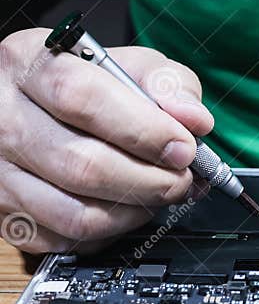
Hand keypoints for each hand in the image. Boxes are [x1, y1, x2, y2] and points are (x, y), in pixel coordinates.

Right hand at [0, 28, 213, 253]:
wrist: (28, 101)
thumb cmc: (82, 81)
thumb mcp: (125, 63)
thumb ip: (166, 84)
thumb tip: (194, 120)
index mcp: (32, 64)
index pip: (84, 100)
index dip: (143, 130)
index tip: (183, 147)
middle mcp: (4, 117)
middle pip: (82, 165)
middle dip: (150, 180)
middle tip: (181, 179)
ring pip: (76, 213)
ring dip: (135, 212)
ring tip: (160, 194)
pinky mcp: (3, 213)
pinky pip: (65, 240)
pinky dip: (109, 233)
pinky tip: (126, 209)